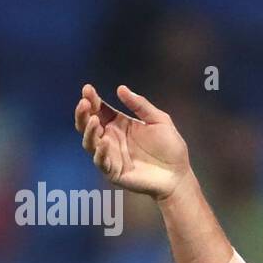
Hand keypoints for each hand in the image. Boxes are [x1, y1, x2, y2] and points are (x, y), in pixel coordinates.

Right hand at [73, 84, 190, 199]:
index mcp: (120, 124)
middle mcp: (111, 138)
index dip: (92, 99)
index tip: (88, 89)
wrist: (178, 174)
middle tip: (84, 103)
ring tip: (93, 119)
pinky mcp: (113, 171)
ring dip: (88, 131)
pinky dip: (100, 152)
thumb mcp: (159, 120)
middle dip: (83, 113)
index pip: (100, 109)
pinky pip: (101, 161)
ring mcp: (110, 155)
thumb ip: (140, 105)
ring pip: (90, 142)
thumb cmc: (170, 148)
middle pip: (89, 124)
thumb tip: (121, 88)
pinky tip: (105, 142)